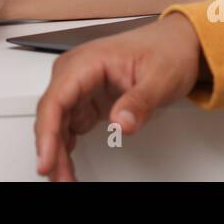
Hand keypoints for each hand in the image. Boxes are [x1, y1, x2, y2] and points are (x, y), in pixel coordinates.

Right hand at [34, 11, 202, 180]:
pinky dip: (65, 146)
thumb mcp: (160, 78)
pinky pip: (67, 125)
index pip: (57, 98)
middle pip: (52, 115)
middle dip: (51, 150)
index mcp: (88, 61)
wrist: (177, 43)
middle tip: (61, 180)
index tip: (47, 159)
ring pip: (56, 123)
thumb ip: (139, 102)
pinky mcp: (86, 98)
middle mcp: (76, 71)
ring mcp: (79, 85)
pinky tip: (67, 164)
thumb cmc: (166, 51)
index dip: (47, 132)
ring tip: (65, 178)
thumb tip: (120, 124)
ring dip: (57, 152)